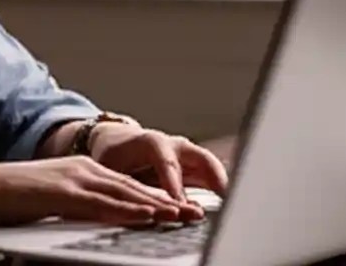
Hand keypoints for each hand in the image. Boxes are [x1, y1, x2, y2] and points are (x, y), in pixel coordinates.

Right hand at [0, 156, 194, 226]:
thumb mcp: (54, 199)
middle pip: (134, 186)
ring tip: (182, 217)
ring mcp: (76, 178)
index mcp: (83, 170)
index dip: (157, 197)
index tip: (181, 208)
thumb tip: (98, 219)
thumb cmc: (13, 199)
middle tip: (194, 214)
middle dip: (167, 201)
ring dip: (157, 206)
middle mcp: (85, 170)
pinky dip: (128, 209)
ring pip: (125, 193)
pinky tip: (147, 216)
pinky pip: (103, 203)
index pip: (128, 185)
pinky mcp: (66, 192)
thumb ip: (78, 205)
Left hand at [89, 125, 229, 205]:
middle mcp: (174, 145)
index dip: (174, 184)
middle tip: (226, 198)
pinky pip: (212, 177)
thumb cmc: (113, 155)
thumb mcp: (111, 169)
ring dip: (223, 185)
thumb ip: (123, 185)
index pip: (167, 163)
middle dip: (214, 178)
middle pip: (200, 158)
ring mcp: (187, 154)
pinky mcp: (193, 166)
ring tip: (234, 205)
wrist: (118, 141)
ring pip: (212, 167)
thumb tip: (128, 205)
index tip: (180, 203)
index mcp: (151, 143)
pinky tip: (229, 205)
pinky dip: (220, 190)